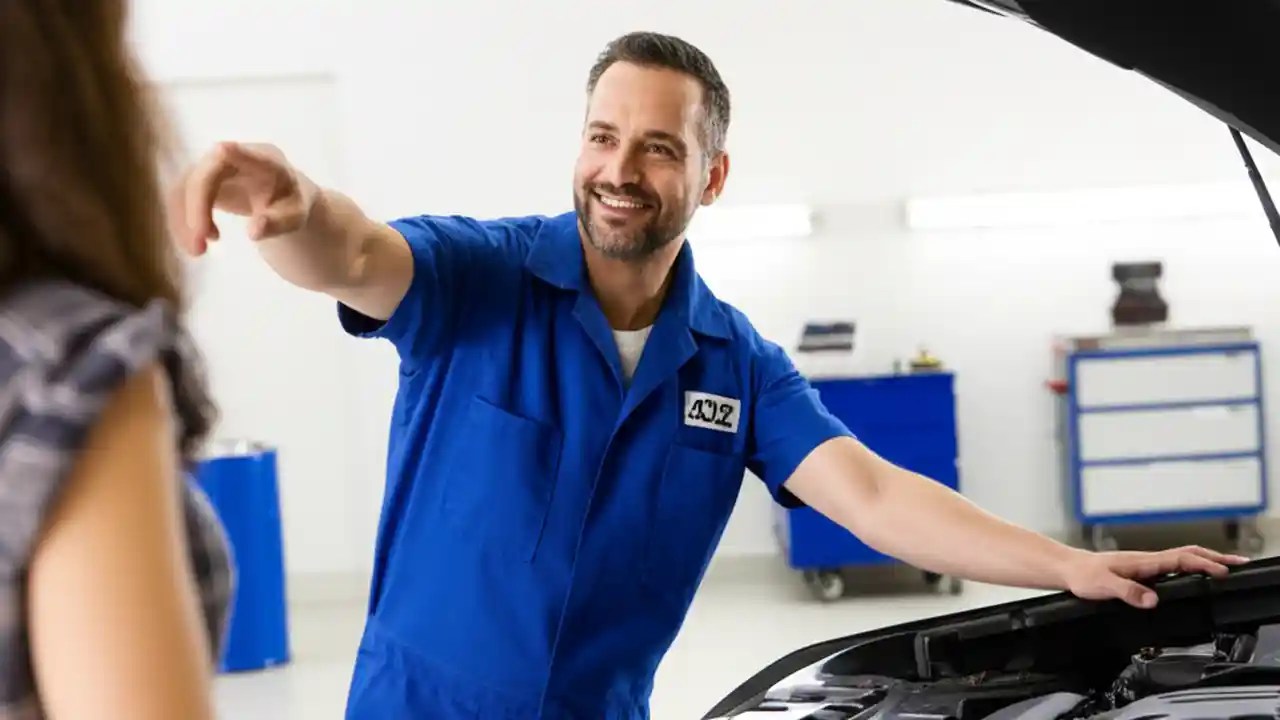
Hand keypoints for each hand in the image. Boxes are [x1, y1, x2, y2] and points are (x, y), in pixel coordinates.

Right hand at [166, 141, 315, 255]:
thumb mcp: (296, 217)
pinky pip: (181, 199)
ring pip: (185, 188)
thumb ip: (279, 223)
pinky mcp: (201, 180)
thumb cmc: (292, 204)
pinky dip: (184, 222)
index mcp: (264, 159)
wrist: (282, 198)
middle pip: (203, 175)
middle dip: (196, 210)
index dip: (232, 152)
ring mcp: (213, 165)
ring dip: (184, 221)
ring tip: (198, 252)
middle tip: (199, 249)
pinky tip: (202, 243)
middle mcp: (232, 155)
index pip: (242, 151)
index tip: (223, 150)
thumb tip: (253, 232)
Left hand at [1062, 545, 1249, 608]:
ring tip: (1226, 567)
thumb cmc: (1084, 575)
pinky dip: (1191, 566)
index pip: (1180, 559)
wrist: (1069, 569)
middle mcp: (1147, 560)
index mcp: (1143, 561)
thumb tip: (1152, 600)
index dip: (1203, 565)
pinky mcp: (1142, 571)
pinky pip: (1173, 565)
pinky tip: (1195, 573)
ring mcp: (1146, 564)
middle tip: (1239, 564)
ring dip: (1205, 560)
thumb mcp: (1103, 585)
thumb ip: (1128, 592)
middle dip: (1214, 558)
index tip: (1223, 572)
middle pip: (1188, 554)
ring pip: (1182, 558)